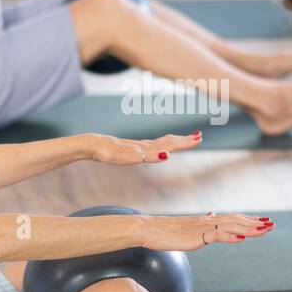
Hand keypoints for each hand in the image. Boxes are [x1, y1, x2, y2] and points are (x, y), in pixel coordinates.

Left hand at [87, 131, 201, 164]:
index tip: (199, 137)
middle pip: (168, 142)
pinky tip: (162, 148)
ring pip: (161, 142)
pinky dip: (162, 145)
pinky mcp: (132, 148)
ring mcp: (138, 146)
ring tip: (186, 139)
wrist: (92, 145)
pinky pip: (152, 145)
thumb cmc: (107, 152)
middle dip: (184, 140)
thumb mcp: (127, 156)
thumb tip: (167, 154)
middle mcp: (145, 146)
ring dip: (175, 141)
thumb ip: (147, 156)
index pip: (170, 144)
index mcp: (146, 148)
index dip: (184, 142)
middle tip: (199, 136)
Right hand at [138, 212, 275, 251]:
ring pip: (232, 227)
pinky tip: (242, 237)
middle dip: (255, 223)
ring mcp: (203, 228)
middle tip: (272, 224)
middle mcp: (207, 222)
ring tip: (265, 229)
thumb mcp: (187, 226)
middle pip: (236, 221)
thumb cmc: (165, 230)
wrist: (148, 229)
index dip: (249, 220)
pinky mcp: (196, 236)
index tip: (263, 221)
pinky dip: (231, 236)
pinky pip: (217, 236)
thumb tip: (213, 214)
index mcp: (206, 221)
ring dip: (250, 228)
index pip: (232, 219)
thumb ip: (202, 221)